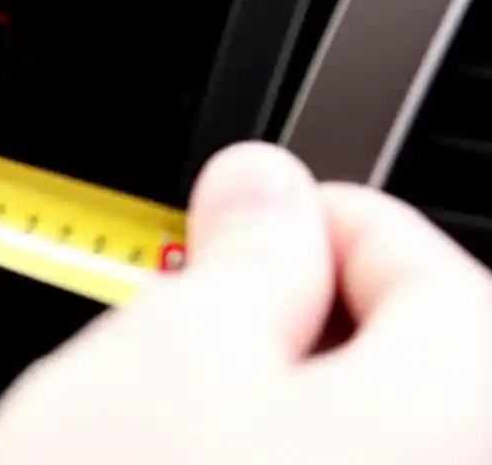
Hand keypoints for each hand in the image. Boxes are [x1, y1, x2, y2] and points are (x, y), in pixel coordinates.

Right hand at [0, 142, 491, 464]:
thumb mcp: (167, 350)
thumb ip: (243, 249)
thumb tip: (260, 185)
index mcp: (455, 412)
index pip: (442, 272)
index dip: (333, 215)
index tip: (253, 209)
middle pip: (413, 356)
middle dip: (299, 304)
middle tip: (200, 301)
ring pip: (360, 426)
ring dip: (278, 383)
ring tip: (172, 394)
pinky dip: (269, 449)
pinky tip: (181, 457)